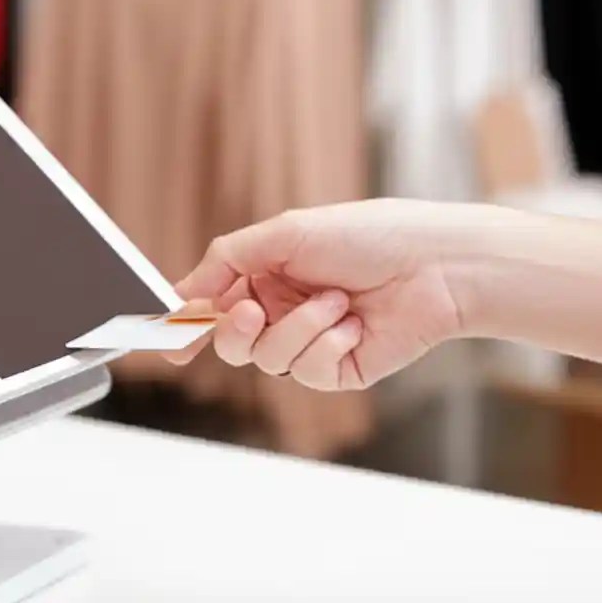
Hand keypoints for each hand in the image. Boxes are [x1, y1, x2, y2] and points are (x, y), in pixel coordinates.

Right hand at [168, 199, 496, 389]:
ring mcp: (313, 343)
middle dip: (235, 330)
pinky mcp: (340, 370)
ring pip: (269, 358)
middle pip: (232, 342)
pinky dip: (327, 344)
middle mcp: (287, 311)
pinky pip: (308, 371)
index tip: (165, 335)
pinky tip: (354, 324)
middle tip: (251, 311)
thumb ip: (227, 259)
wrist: (436, 265)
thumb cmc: (372, 235)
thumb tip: (183, 290)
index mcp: (270, 275)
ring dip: (299, 328)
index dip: (188, 322)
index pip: (215, 304)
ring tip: (336, 301)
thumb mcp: (288, 231)